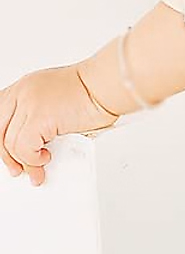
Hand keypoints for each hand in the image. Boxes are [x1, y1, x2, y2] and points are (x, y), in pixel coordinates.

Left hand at [0, 67, 119, 187]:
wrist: (106, 86)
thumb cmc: (94, 92)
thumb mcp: (58, 99)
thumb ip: (43, 114)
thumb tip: (40, 142)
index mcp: (25, 87)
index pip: (0, 116)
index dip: (3, 138)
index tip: (10, 153)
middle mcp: (23, 92)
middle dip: (7, 154)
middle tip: (18, 168)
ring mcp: (28, 103)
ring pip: (10, 142)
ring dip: (25, 161)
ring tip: (40, 166)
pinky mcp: (38, 117)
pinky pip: (24, 147)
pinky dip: (33, 158)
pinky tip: (45, 158)